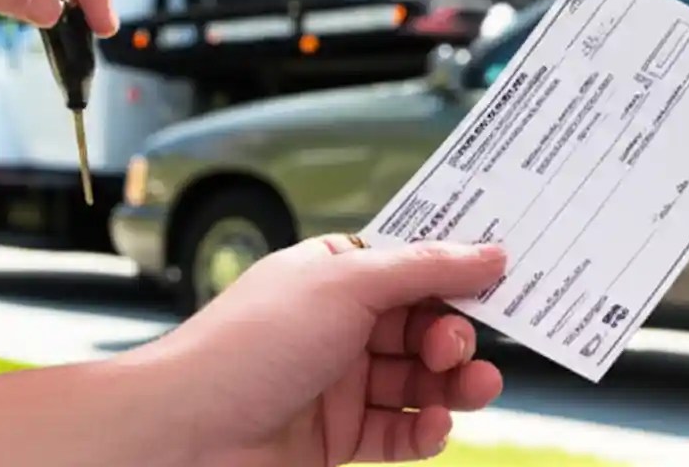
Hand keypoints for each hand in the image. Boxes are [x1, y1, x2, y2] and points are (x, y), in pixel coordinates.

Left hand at [145, 237, 507, 464]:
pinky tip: (436, 425)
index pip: (413, 266)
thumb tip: (490, 252)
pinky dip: (428, 429)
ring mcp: (340, 383)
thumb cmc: (247, 346)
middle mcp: (339, 325)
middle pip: (424, 325)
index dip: (458, 273)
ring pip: (421, 380)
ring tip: (475, 388)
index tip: (504, 279)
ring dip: (454, 384)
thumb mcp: (346, 286)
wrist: (183, 436)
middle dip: (454, 335)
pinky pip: (403, 430)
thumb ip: (425, 268)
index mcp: (335, 274)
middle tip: (458, 346)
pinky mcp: (340, 437)